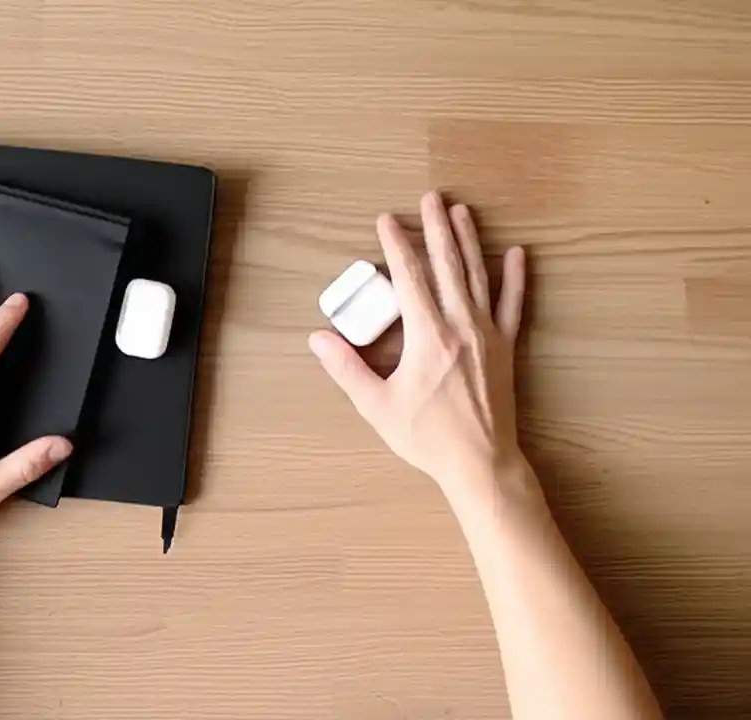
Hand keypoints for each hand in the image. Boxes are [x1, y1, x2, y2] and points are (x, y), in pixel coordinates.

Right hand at [309, 192, 526, 499]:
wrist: (481, 463)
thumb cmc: (427, 437)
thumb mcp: (377, 406)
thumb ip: (346, 369)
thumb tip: (318, 339)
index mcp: (429, 337)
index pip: (410, 278)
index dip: (396, 246)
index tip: (387, 220)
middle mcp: (462, 326)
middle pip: (448, 266)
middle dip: (437, 228)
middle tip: (431, 198)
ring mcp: (488, 335)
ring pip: (479, 276)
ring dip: (470, 241)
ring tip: (462, 212)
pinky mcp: (506, 348)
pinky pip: (513, 304)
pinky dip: (515, 278)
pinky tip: (517, 253)